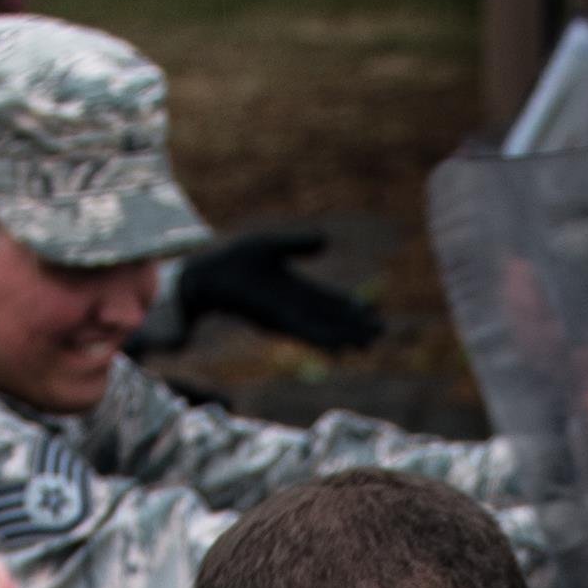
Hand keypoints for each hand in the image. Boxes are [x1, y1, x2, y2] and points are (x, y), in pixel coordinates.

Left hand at [173, 227, 384, 352]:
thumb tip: (327, 240)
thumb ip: (299, 244)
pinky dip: (322, 340)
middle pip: (331, 318)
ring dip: (344, 338)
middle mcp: (293, 306)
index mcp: (294, 288)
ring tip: (367, 345)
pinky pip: (304, 333)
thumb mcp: (272, 246)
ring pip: (322, 330)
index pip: (328, 299)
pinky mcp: (275, 321)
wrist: (207, 274)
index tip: (371, 311)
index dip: (349, 306)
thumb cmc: (232, 260)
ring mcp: (285, 316)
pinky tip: (338, 347)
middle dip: (355, 325)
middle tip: (381, 333)